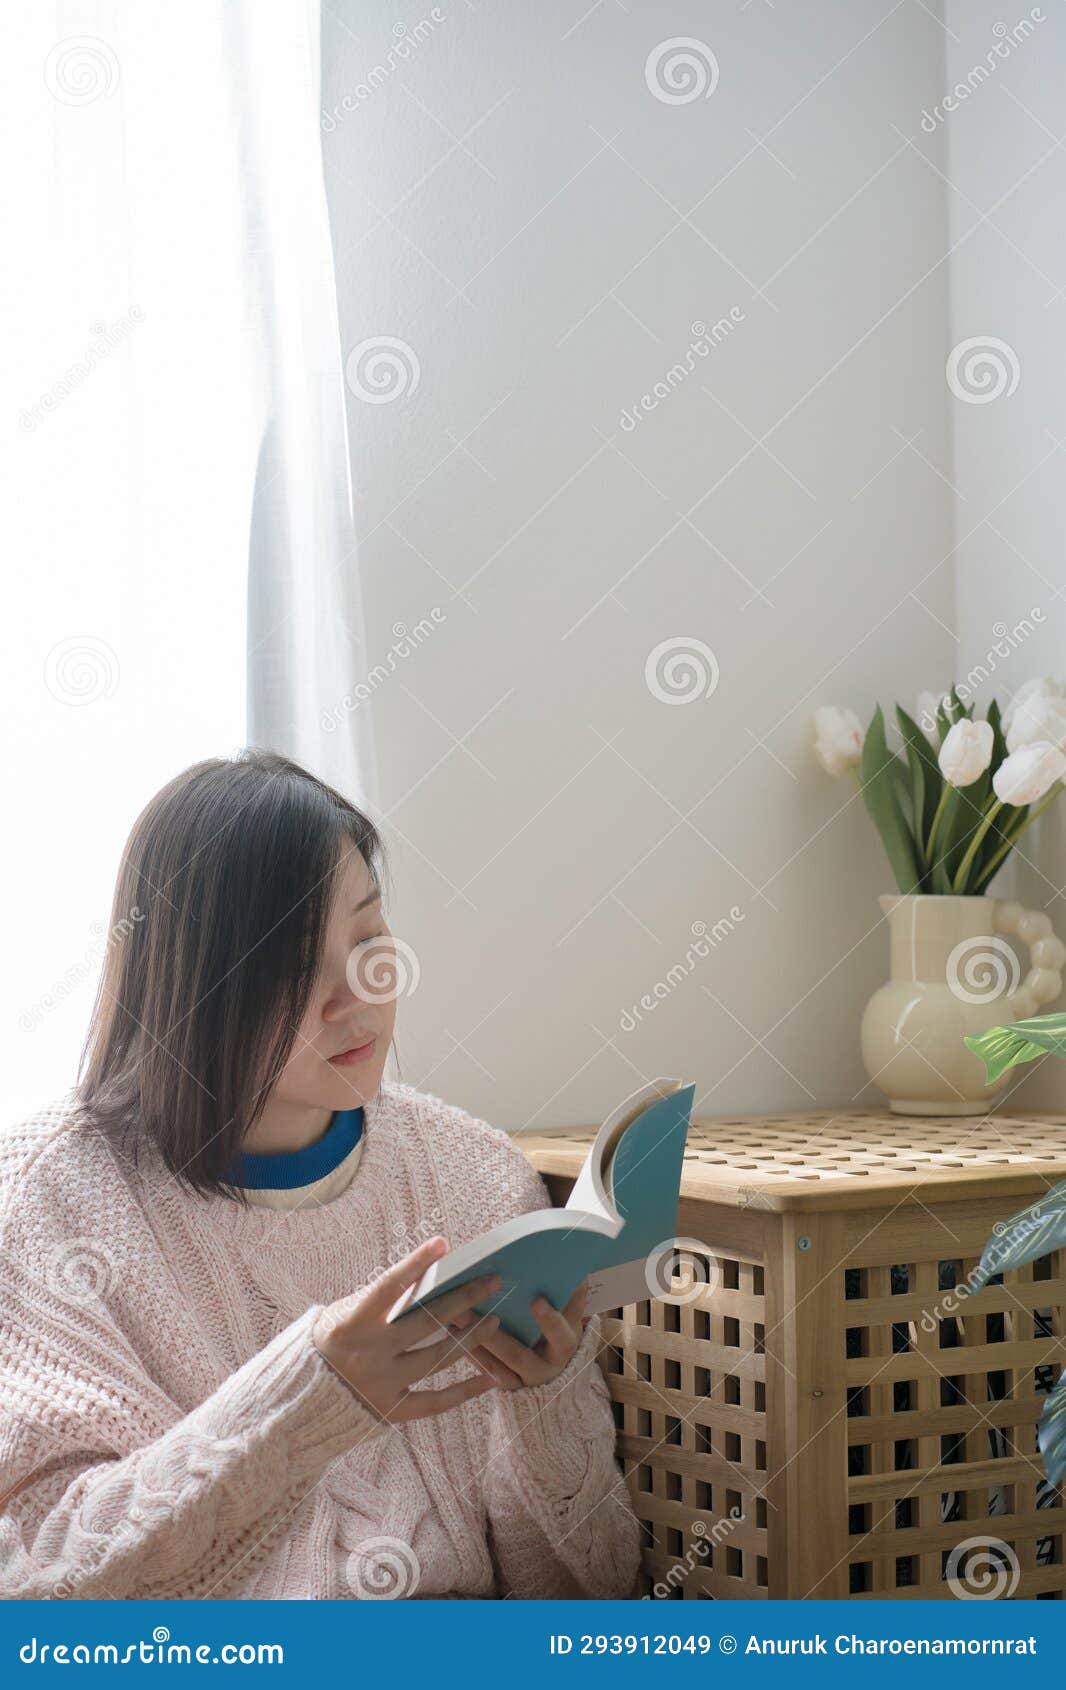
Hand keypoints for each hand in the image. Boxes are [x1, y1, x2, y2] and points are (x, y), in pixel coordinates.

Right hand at [312, 1236, 503, 1422]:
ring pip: (437, 1358)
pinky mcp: (391, 1411)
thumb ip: (378, 1301)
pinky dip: (465, 1390)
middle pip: (426, 1322)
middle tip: (493, 1281)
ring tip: (495, 1320)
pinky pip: (436, 1402)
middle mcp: (368, 1354)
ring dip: (471, 1338)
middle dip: (464, 1298)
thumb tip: (422, 1276)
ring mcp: (382, 1384)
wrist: (298, 1402)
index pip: (389, 1287)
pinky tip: (492, 1377)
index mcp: (351, 1324)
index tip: (442, 1243)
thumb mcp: (341, 1316)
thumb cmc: (327, 1346)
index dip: (415, 1263)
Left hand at [457, 1281, 589, 1390]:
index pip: (560, 1333)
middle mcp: (547, 1366)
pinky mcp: (509, 1386)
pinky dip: (470, 1352)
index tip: (535, 1299)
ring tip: (457, 1315)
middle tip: (473, 1310)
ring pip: (496, 1365)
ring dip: (476, 1339)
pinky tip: (452, 1331)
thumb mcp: (569, 1314)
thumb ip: (569, 1294)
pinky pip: (488, 1372)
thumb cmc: (560, 1328)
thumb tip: (571, 1263)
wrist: (556, 1367)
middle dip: (494, 1334)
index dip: (549, 1319)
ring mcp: (526, 1379)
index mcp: (565, 1343)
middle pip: (518, 1354)